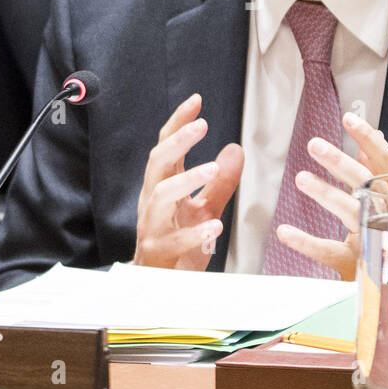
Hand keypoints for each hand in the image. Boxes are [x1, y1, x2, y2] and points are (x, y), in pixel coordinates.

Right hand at [133, 93, 243, 270]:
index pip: (166, 148)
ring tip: (212, 168)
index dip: (178, 124)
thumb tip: (235, 149)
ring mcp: (152, 228)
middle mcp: (153, 203)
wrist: (159, 287)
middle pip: (157, 164)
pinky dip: (192, 234)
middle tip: (201, 125)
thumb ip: (220, 183)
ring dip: (186, 180)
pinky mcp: (157, 255)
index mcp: (162, 187)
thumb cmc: (178, 246)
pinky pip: (172, 242)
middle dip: (177, 142)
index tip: (196, 101)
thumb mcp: (204, 210)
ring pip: (159, 198)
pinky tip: (213, 227)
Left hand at [275, 112, 387, 279]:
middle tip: (314, 145)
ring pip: (352, 212)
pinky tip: (285, 232)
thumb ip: (379, 170)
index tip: (349, 119)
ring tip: (301, 178)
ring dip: (327, 193)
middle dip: (340, 163)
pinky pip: (330, 252)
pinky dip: (306, 243)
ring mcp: (375, 239)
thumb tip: (373, 138)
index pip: (386, 162)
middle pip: (367, 184)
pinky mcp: (358, 265)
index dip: (369, 140)